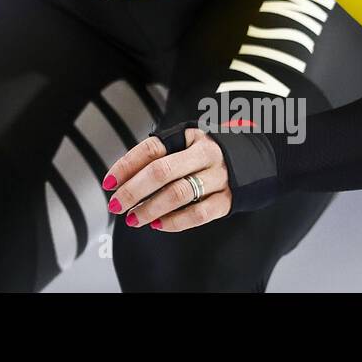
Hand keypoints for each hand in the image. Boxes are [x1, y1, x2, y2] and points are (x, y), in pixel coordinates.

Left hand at [103, 124, 232, 231]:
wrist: (253, 160)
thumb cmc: (205, 154)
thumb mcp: (184, 145)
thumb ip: (157, 157)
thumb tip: (121, 181)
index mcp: (188, 136)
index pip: (151, 149)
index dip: (126, 166)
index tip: (108, 183)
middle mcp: (205, 154)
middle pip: (161, 171)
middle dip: (133, 191)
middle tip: (116, 205)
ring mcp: (219, 177)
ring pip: (178, 194)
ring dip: (150, 209)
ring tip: (133, 219)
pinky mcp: (229, 200)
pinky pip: (199, 214)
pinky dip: (175, 222)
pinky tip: (158, 224)